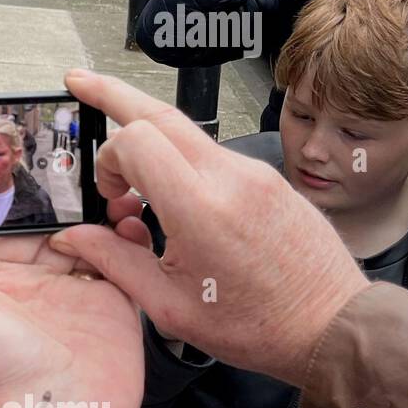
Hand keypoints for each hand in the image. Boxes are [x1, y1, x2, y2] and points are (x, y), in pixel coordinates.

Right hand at [50, 70, 368, 385]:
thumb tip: (74, 238)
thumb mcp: (169, 305)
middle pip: (159, 111)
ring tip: (130, 188)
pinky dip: (176, 162)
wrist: (332, 324)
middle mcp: (230, 178)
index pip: (136, 140)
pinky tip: (169, 202)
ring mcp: (253, 172)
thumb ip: (114, 262)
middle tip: (79, 83)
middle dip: (112, 94)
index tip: (108, 196)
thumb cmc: (259, 324)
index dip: (107, 161)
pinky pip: (208, 153)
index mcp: (201, 210)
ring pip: (183, 131)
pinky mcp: (265, 176)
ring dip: (146, 143)